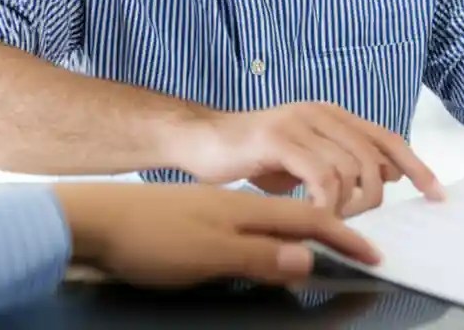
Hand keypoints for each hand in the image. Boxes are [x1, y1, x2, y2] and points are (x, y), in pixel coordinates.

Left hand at [52, 183, 380, 286]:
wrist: (90, 217)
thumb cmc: (145, 236)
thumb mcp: (205, 255)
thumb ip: (259, 256)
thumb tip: (309, 259)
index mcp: (246, 211)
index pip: (311, 220)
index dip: (345, 238)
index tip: (374, 255)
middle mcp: (238, 203)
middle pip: (302, 210)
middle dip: (340, 224)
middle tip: (365, 245)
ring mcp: (219, 206)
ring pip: (280, 212)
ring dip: (312, 225)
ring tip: (333, 237)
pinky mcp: (201, 216)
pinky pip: (258, 217)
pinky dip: (281, 228)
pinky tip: (273, 238)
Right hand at [177, 102, 445, 215]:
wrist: (202, 141)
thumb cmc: (252, 154)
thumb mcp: (305, 158)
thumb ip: (341, 162)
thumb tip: (384, 178)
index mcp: (333, 116)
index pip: (387, 139)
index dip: (416, 166)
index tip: (435, 194)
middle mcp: (321, 113)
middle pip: (373, 158)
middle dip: (372, 197)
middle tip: (353, 220)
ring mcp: (300, 122)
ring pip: (350, 169)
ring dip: (346, 204)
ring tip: (328, 218)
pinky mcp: (278, 137)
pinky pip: (321, 174)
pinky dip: (325, 201)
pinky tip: (315, 213)